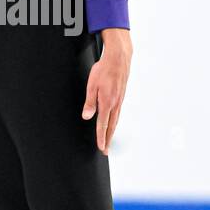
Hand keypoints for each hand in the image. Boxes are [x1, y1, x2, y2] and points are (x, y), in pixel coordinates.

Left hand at [82, 28, 131, 154]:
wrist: (119, 58)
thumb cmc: (104, 70)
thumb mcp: (92, 85)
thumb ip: (90, 103)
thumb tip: (87, 117)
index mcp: (107, 103)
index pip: (102, 124)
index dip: (101, 137)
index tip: (101, 148)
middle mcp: (115, 103)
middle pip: (111, 126)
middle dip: (108, 139)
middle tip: (105, 150)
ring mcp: (120, 100)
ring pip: (116, 120)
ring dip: (112, 132)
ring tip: (109, 140)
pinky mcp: (122, 95)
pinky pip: (118, 112)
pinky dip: (115, 121)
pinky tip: (113, 122)